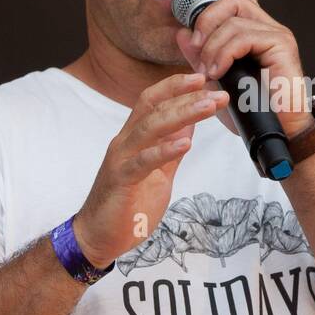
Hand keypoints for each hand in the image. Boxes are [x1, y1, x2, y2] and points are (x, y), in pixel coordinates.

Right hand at [71, 71, 228, 267]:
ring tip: (208, 107)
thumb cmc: (127, 205)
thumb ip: (171, 149)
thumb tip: (189, 127)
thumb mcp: (158, 173)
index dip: (175, 87)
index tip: (203, 78)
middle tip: (216, 92)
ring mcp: (120, 160)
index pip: (152, 101)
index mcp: (133, 138)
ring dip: (182, 114)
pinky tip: (185, 143)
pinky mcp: (120, 181)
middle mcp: (124, 142)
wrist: (99, 237)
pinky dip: (164, 150)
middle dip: (186, 97)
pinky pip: (143, 161)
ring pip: (150, 128)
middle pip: (154, 108)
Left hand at [173, 0, 314, 137]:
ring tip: (208, 70)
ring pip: (233, 19)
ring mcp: (276, 34)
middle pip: (230, 0)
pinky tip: (219, 70)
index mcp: (253, 32)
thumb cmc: (251, 110)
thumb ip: (199, 55)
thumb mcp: (216, 81)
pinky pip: (243, 36)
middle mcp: (267, 28)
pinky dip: (224, 52)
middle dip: (205, 19)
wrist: (277, 132)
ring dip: (212, 45)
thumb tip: (182, 33)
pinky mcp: (281, 44)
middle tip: (195, 48)